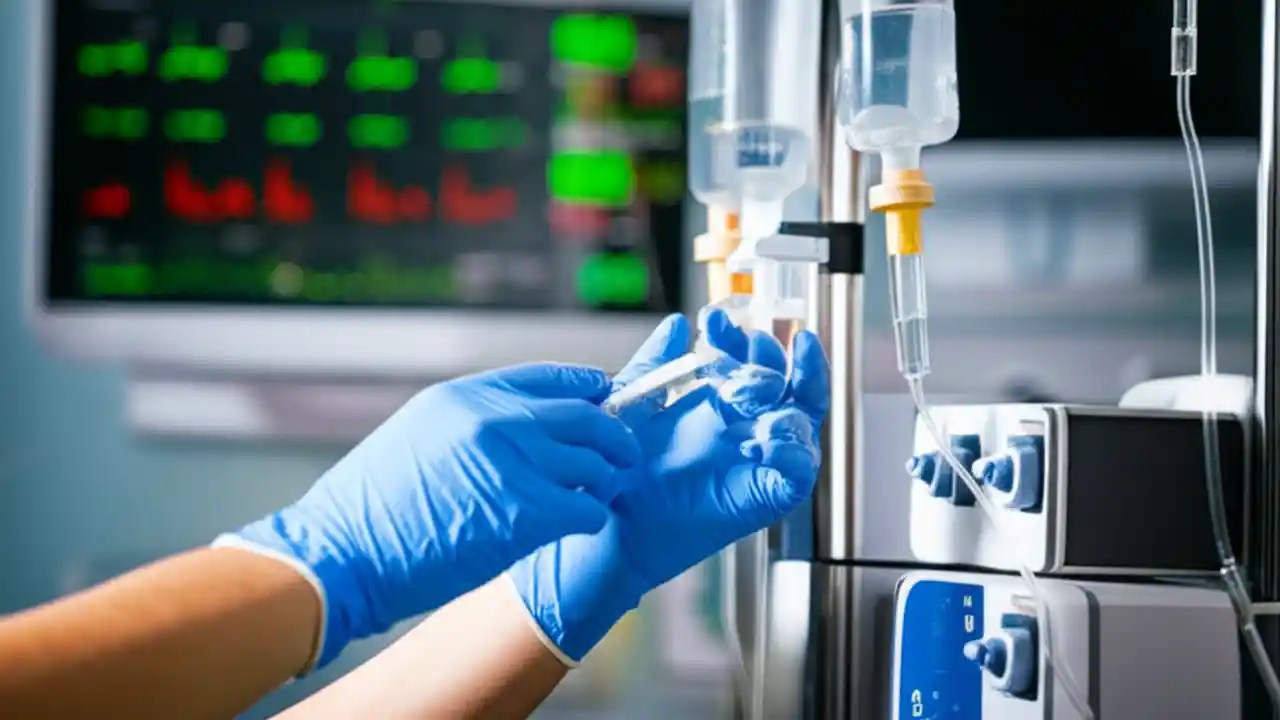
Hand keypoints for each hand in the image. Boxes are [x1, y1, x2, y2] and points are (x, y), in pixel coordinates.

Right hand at [216, 364, 639, 667]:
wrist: (343, 554)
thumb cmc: (370, 512)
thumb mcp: (415, 437)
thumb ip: (469, 426)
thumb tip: (514, 433)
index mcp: (465, 397)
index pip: (547, 377)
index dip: (584, 389)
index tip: (603, 400)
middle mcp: (495, 420)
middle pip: (586, 414)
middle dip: (613, 434)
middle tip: (623, 453)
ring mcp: (514, 462)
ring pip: (596, 461)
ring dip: (605, 480)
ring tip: (598, 494)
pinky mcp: (527, 512)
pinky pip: (589, 508)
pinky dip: (593, 517)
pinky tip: (582, 525)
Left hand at [508, 311, 829, 662]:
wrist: (611, 522)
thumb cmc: (622, 472)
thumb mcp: (636, 406)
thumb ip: (656, 363)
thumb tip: (678, 324)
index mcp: (722, 406)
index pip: (753, 361)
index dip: (740, 338)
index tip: (714, 319)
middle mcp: (747, 429)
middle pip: (792, 385)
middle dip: (777, 357)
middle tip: (753, 342)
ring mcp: (758, 462)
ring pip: (805, 423)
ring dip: (794, 398)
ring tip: (758, 387)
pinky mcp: (763, 497)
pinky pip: (798, 475)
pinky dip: (793, 454)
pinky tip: (764, 440)